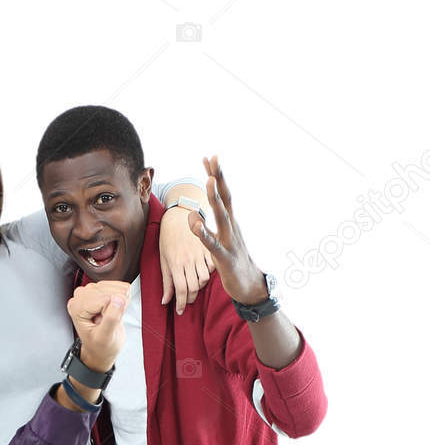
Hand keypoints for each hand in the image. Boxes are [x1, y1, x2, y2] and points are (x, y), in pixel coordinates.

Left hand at [66, 281, 130, 373]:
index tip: (108, 322)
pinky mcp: (100, 290)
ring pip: (114, 286)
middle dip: (116, 305)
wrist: (101, 350)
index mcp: (77, 308)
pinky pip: (118, 286)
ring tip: (113, 316)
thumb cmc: (100, 347)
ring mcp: (90, 292)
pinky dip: (122, 297)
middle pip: (108, 290)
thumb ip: (111, 318)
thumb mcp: (105, 337)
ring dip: (120, 301)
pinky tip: (116, 309)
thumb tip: (119, 299)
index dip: (112, 311)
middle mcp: (80, 297)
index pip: (104, 299)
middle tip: (111, 320)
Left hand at [160, 204, 215, 313]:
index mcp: (175, 264)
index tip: (181, 310)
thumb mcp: (163, 260)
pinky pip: (212, 267)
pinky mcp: (208, 248)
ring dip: (200, 287)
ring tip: (195, 286)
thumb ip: (166, 282)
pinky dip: (209, 273)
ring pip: (205, 279)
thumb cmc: (167, 239)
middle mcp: (188, 260)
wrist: (178, 216)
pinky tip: (204, 273)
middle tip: (188, 300)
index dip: (182, 304)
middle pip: (194, 288)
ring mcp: (199, 254)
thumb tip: (165, 301)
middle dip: (191, 298)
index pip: (181, 290)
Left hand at [187, 156, 268, 306]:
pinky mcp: (224, 258)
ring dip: (214, 198)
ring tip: (207, 181)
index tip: (210, 158)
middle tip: (213, 157)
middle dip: (218, 177)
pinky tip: (195, 223)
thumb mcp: (221, 240)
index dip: (217, 176)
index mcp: (230, 222)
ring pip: (221, 216)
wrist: (250, 287)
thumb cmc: (234, 262)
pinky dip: (203, 233)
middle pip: (224, 198)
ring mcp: (229, 241)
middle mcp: (231, 227)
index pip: (223, 194)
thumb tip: (194, 214)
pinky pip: (212, 244)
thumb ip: (208, 226)